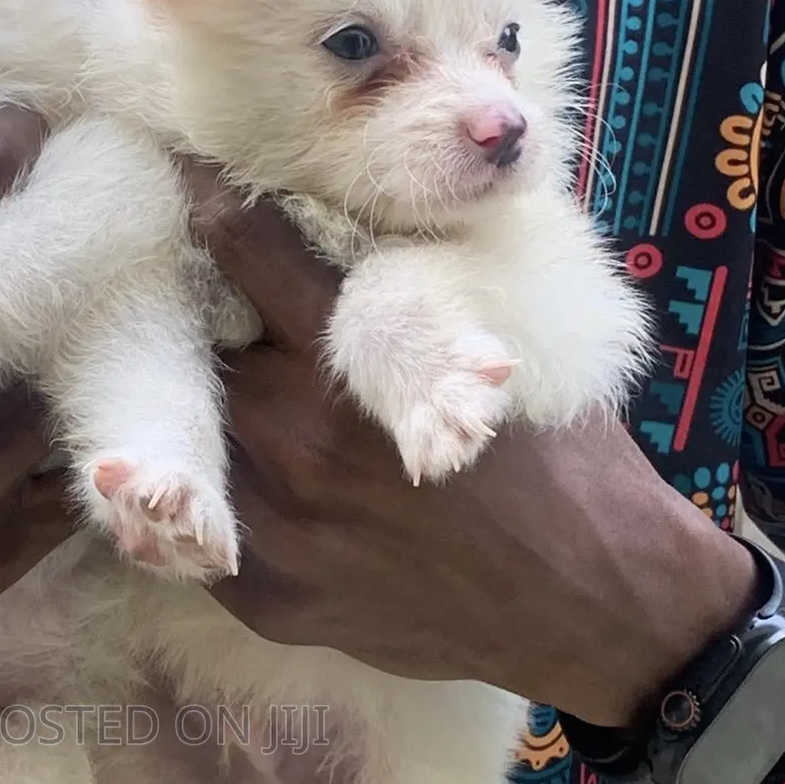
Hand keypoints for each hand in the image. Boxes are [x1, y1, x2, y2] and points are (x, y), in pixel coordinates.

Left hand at [185, 170, 761, 728]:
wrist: (594, 606)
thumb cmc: (567, 467)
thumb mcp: (509, 345)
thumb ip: (426, 287)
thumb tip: (385, 204)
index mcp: (358, 363)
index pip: (249, 252)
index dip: (214, 204)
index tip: (190, 177)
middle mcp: (299, 443)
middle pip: (201, 350)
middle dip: (204, 321)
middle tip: (202, 301)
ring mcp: (278, 530)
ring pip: (193, 445)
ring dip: (208, 414)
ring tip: (224, 396)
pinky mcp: (270, 600)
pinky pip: (207, 534)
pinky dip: (220, 499)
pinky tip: (244, 481)